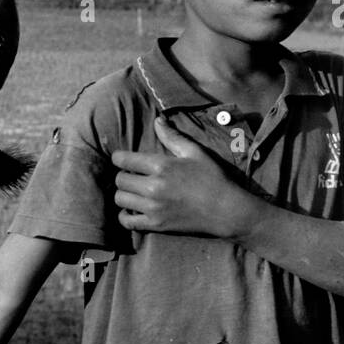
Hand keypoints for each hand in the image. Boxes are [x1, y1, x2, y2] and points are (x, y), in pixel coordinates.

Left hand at [111, 116, 257, 237]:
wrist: (225, 210)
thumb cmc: (212, 178)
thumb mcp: (194, 152)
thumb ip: (172, 137)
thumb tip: (157, 119)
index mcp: (161, 166)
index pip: (123, 160)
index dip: (119, 158)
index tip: (123, 160)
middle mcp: (153, 186)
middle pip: (119, 180)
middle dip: (123, 176)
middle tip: (133, 177)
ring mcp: (153, 207)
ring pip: (120, 199)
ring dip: (124, 195)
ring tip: (134, 193)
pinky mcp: (156, 224)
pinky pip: (127, 221)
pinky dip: (125, 216)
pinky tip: (133, 210)